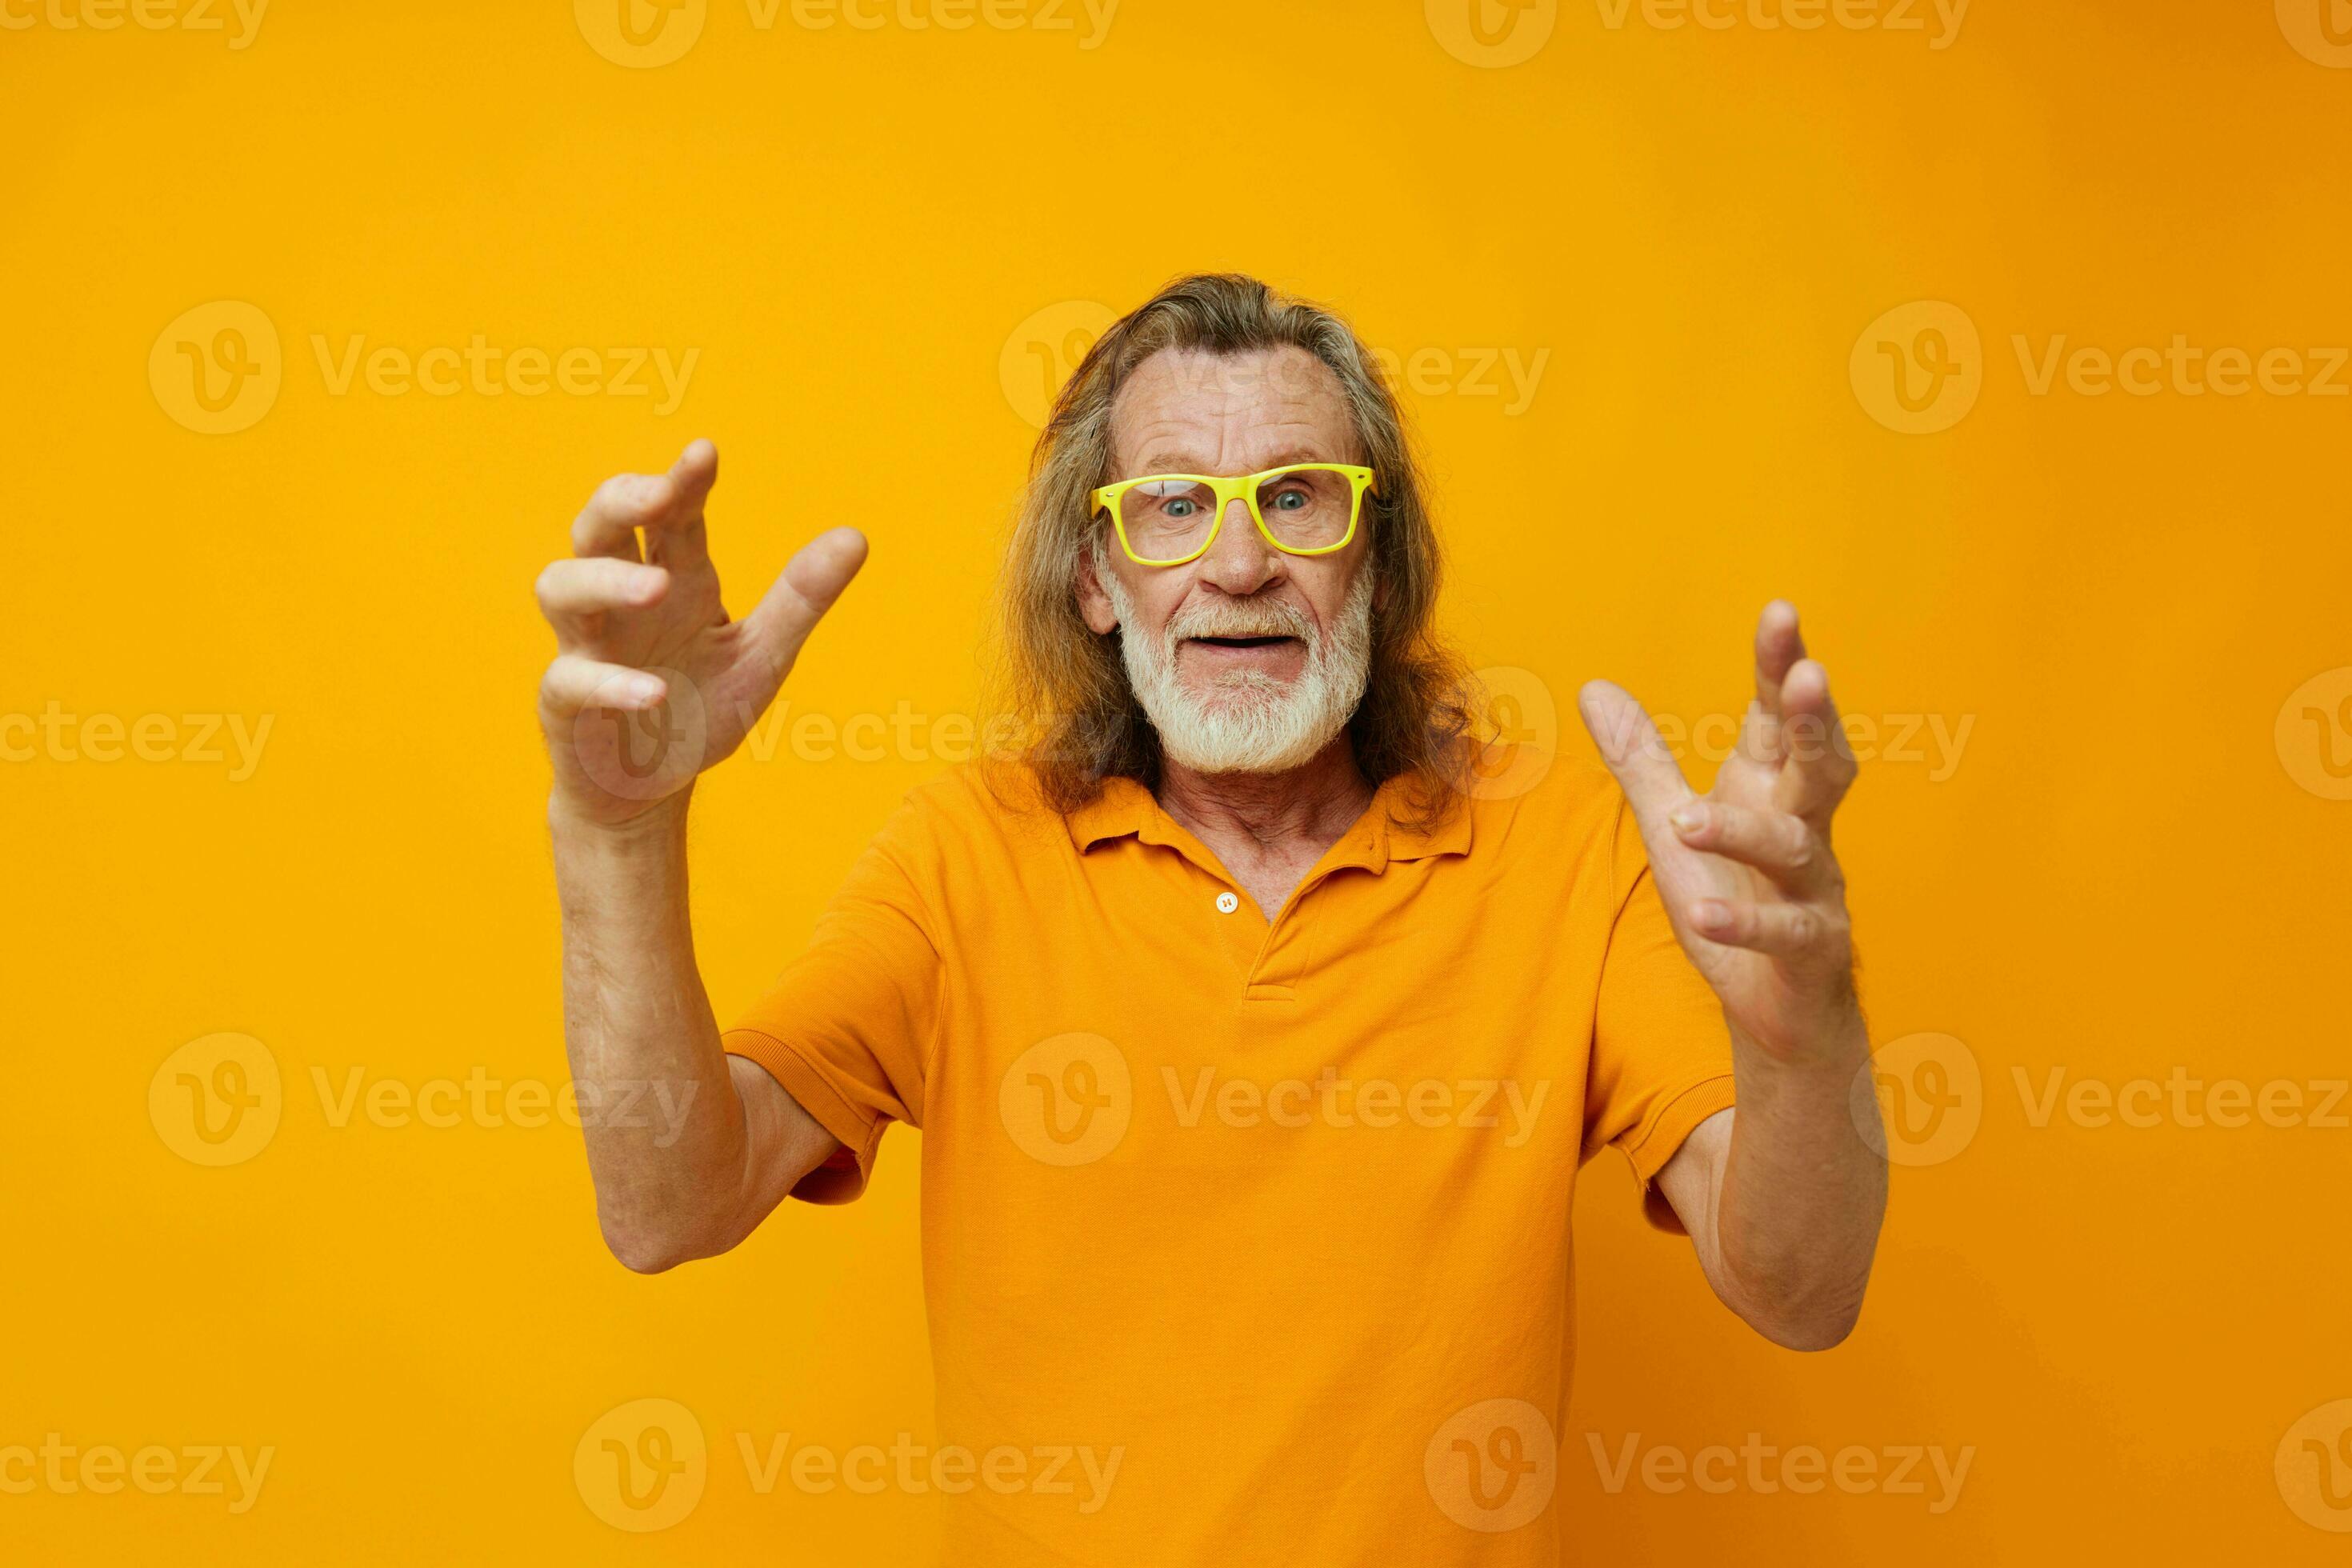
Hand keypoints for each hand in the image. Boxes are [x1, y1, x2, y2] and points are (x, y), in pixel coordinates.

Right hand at [535, 439, 867, 826]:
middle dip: (621, 500)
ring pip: (562, 588)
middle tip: (659, 493)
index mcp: (673, 579)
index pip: (671, 515)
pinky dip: (611, 683)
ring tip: (657, 585)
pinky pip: (572, 681)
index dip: (683, 481)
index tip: (705, 452)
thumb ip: (801, 599)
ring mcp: (587, 647)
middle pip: (598, 528)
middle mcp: (623, 602)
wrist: (651, 789)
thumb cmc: (699, 709)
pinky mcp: (565, 702)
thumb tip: (856, 536)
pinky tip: (654, 693)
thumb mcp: (763, 655)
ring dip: (606, 580)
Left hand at [1578, 602, 1862, 1068]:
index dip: (1781, 667)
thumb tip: (1593, 687)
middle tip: (1810, 674)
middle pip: (1820, 764)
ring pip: (1796, 847)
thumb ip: (1642, 760)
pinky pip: (1786, 933)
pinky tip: (1705, 917)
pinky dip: (1745, 924)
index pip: (1780, 717)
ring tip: (1694, 819)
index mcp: (1773, 788)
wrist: (1777, 1009)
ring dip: (1748, 830)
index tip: (1781, 614)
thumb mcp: (1673, 824)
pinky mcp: (1811, 950)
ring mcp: (1815, 890)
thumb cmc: (1734, 900)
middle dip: (1813, 719)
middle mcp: (1805, 828)